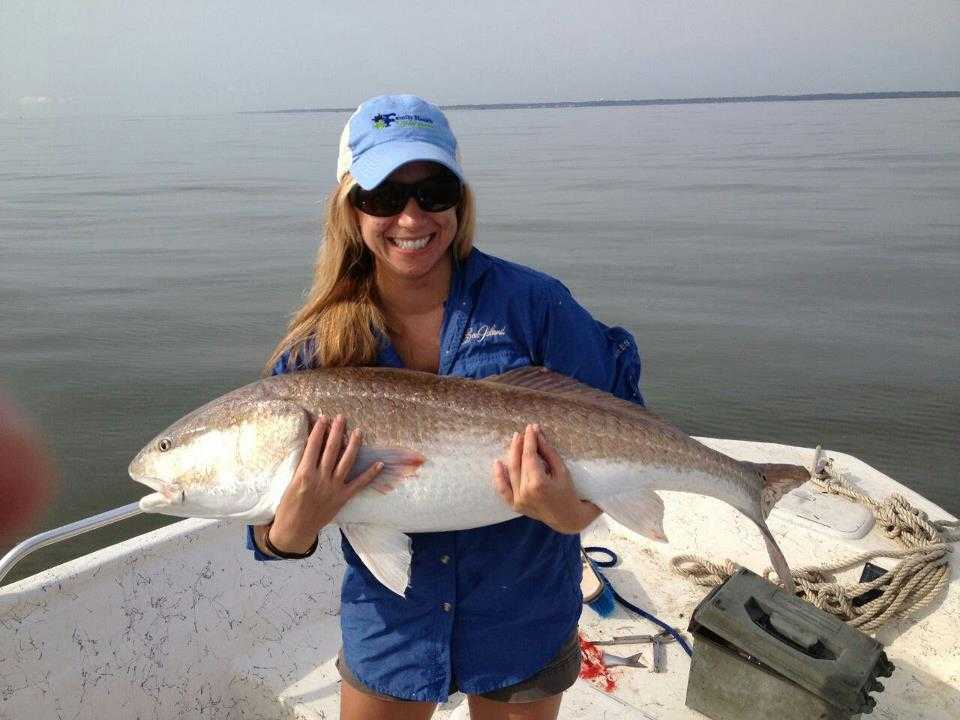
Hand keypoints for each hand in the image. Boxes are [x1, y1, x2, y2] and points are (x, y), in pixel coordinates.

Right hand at [257, 415, 382, 554]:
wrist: (295, 530)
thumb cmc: (288, 506)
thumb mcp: (290, 483)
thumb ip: (303, 467)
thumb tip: (313, 448)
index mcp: (304, 474)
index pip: (313, 447)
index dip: (319, 431)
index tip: (323, 418)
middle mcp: (321, 479)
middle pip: (331, 450)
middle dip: (337, 432)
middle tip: (341, 418)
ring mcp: (333, 488)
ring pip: (346, 462)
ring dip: (353, 445)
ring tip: (358, 431)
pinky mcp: (343, 498)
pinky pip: (359, 484)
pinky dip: (370, 474)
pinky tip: (379, 463)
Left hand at [492, 423, 600, 533]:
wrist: (567, 518)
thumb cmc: (568, 492)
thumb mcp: (562, 470)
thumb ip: (548, 451)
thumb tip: (537, 433)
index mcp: (539, 484)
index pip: (530, 456)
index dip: (529, 440)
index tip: (531, 428)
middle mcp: (525, 492)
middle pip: (519, 463)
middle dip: (520, 445)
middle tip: (523, 432)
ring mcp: (518, 500)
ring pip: (510, 473)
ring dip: (511, 455)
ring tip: (515, 440)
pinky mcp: (515, 505)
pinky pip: (503, 490)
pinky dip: (498, 477)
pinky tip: (497, 463)